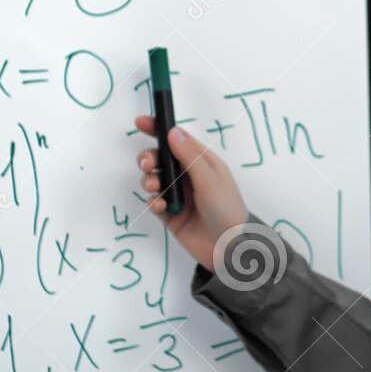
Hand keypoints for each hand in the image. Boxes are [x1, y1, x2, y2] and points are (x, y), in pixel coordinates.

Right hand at [134, 115, 248, 271]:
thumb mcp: (209, 179)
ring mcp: (179, 195)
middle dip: (149, 158)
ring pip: (154, 179)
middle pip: (160, 159)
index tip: (141, 122)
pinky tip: (160, 205)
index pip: (178, 140)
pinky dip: (153, 201)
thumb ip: (189, 156)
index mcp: (202, 162)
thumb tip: (172, 131)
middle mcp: (189, 176)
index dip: (159, 129)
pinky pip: (154, 201)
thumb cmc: (227, 210)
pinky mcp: (170, 214)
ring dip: (149, 179)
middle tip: (147, 164)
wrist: (229, 249)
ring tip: (154, 186)